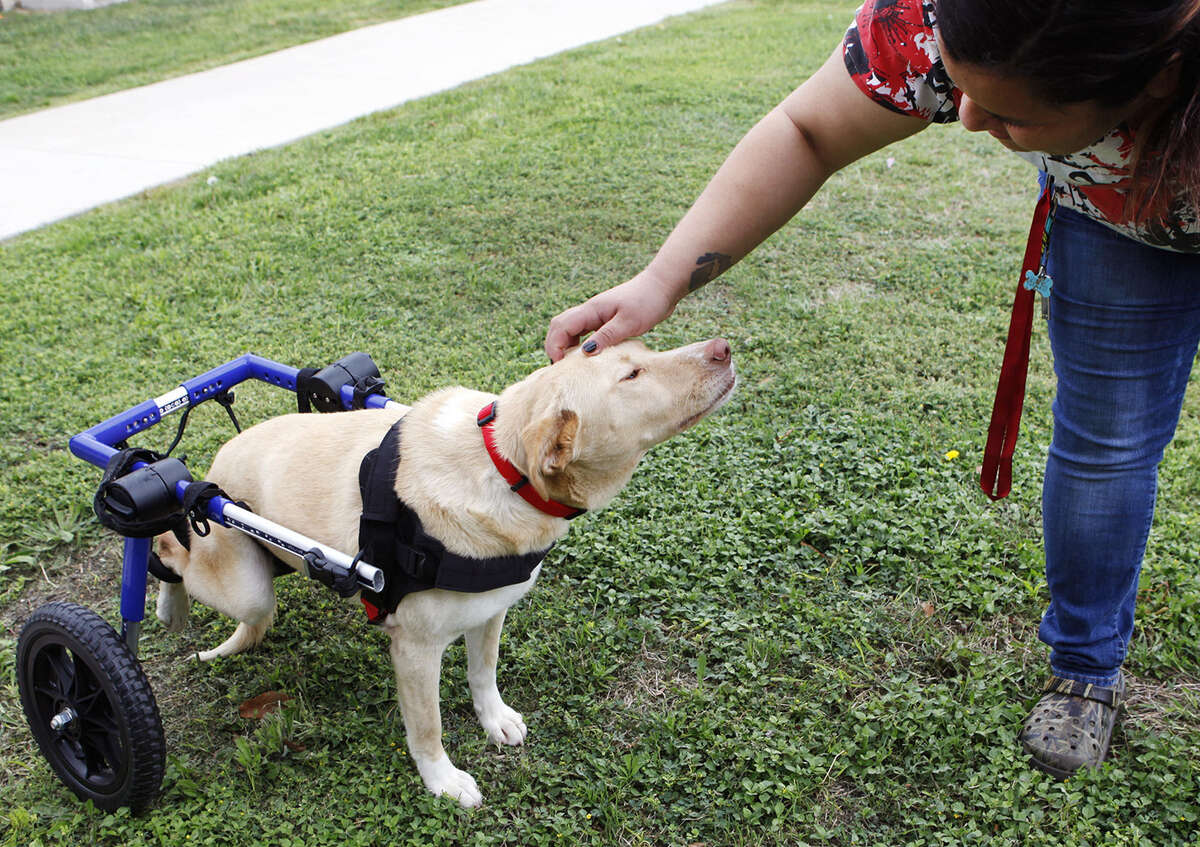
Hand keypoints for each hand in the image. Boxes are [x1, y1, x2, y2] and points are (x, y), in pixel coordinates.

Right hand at [544, 271, 679, 361]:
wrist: (662, 287)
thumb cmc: (647, 302)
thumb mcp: (628, 323)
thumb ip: (606, 336)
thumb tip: (586, 352)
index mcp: (591, 310)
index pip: (561, 326)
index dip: (555, 346)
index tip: (560, 365)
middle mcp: (589, 311)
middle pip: (559, 326)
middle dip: (554, 346)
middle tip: (561, 368)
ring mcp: (596, 315)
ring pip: (570, 329)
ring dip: (565, 346)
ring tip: (571, 366)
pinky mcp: (604, 319)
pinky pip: (583, 332)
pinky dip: (578, 344)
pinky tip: (587, 356)